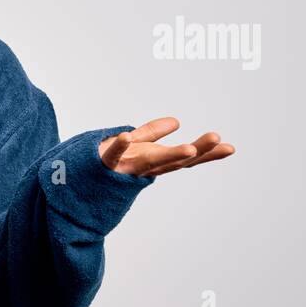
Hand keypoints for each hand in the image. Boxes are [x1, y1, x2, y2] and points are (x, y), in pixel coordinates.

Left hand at [98, 117, 233, 176]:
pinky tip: (127, 136)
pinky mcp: (104, 165)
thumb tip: (177, 122)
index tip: (230, 147)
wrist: (75, 184)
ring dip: (170, 154)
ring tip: (190, 147)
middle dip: (197, 151)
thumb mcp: (134, 147)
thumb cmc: (108, 163)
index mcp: (153, 163)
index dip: (207, 154)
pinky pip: (112, 155)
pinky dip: (119, 146)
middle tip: (217, 139)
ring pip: (151, 162)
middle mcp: (143, 169)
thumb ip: (153, 134)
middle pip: (174, 161)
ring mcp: (125, 169)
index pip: (185, 159)